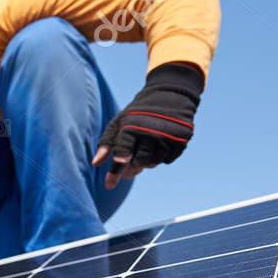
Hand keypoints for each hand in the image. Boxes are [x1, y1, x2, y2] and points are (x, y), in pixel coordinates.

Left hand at [91, 61, 204, 188]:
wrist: (170, 94)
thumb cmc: (138, 112)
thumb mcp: (119, 122)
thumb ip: (107, 143)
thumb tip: (95, 164)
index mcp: (132, 126)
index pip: (122, 152)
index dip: (116, 169)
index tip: (109, 184)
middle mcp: (150, 131)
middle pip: (139, 162)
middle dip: (133, 167)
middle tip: (130, 167)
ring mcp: (168, 136)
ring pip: (153, 163)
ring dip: (147, 162)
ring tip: (146, 149)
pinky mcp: (181, 139)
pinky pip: (167, 160)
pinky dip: (161, 157)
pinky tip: (159, 145)